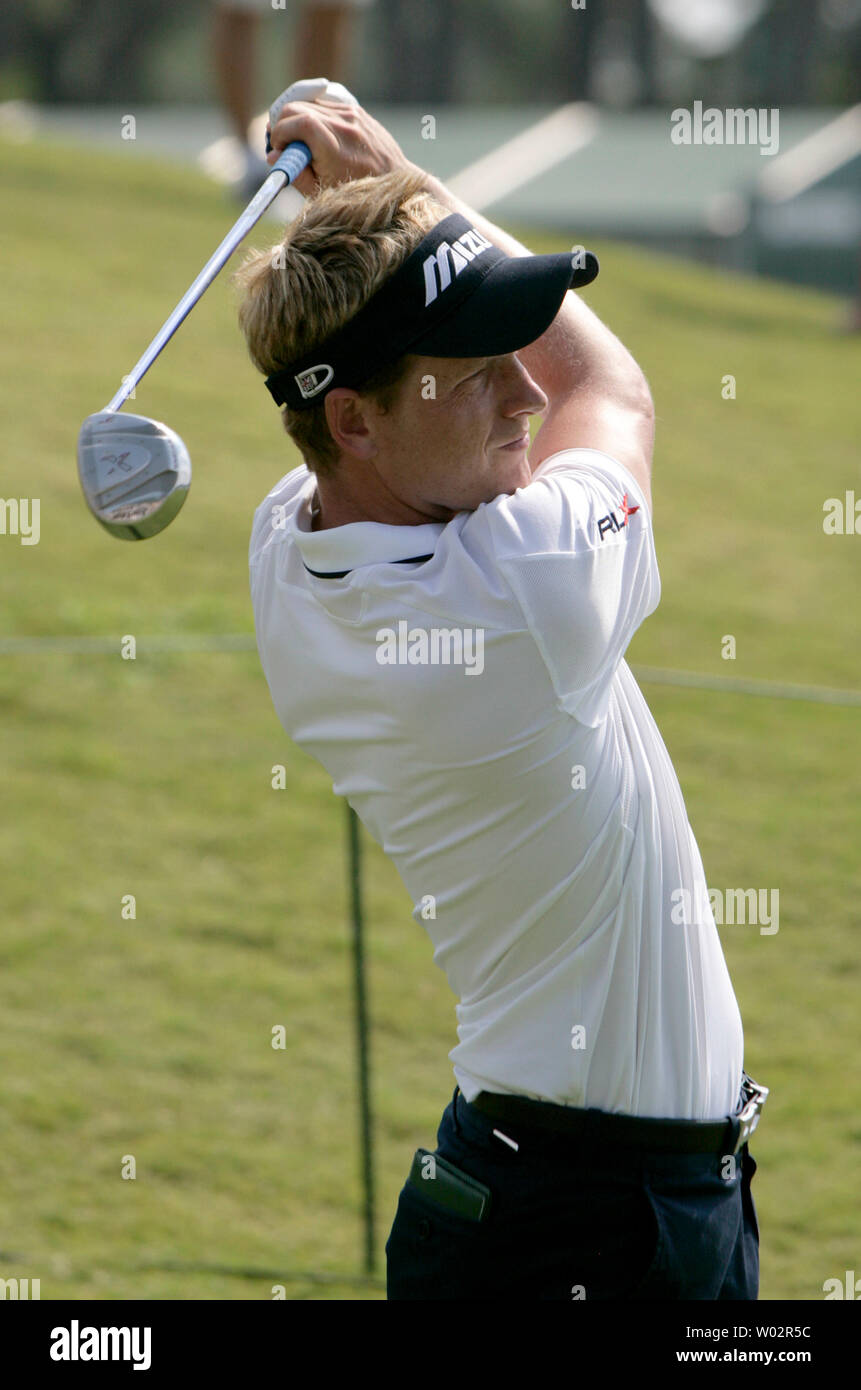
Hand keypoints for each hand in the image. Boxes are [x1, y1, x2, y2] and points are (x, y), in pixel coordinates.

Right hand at [266, 98, 415, 196]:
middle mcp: (342, 123)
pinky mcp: (354, 109)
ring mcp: (350, 113)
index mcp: (332, 146)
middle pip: (294, 106)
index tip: (278, 150)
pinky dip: (313, 116)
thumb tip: (273, 156)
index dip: (278, 135)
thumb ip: (296, 173)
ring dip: (296, 119)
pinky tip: (317, 136)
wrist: (397, 181)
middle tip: (284, 146)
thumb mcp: (322, 192)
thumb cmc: (359, 194)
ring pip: (307, 102)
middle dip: (282, 125)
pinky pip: (323, 104)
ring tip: (300, 143)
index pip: (293, 121)